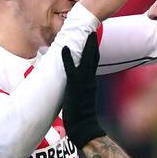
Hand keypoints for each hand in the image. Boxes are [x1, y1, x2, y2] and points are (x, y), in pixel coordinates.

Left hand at [60, 33, 105, 147]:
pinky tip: (63, 47)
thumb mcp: (83, 100)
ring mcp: (84, 81)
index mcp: (91, 81)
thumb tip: (78, 88)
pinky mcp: (75, 84)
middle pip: (93, 56)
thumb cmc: (83, 117)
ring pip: (86, 59)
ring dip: (86, 45)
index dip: (93, 50)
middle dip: (93, 43)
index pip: (93, 62)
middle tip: (93, 30)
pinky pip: (70, 68)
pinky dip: (66, 57)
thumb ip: (81, 91)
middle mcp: (90, 78)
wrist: (85, 127)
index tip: (93, 39)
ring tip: (87, 33)